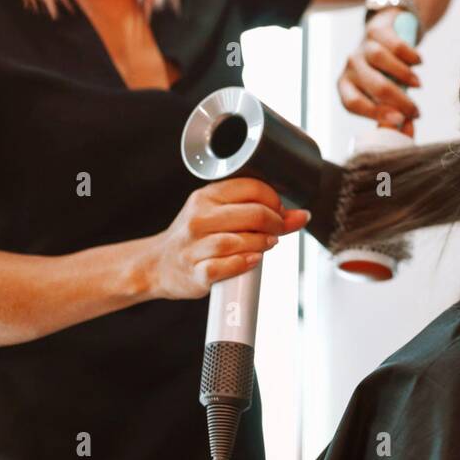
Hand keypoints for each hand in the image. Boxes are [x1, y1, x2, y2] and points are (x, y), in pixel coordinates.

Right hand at [149, 178, 309, 299]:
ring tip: (268, 244)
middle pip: (250, 214)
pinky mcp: (194, 272)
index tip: (281, 211)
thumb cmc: (198, 237)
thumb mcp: (223, 215)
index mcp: (206, 196)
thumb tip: (301, 216)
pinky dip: (242, 264)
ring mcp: (194, 246)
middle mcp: (198, 218)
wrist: (158, 264)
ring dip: (261, 243)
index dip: (274, 200)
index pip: (251, 188)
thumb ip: (261, 213)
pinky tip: (252, 261)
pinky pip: (221, 266)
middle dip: (275, 222)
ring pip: (237, 241)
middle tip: (280, 230)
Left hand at [336, 8, 421, 135]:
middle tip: (415, 111)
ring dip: (404, 75)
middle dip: (399, 101)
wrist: (386, 37)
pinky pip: (395, 43)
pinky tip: (418, 63)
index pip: (353, 103)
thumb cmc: (385, 75)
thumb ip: (394, 114)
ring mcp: (362, 47)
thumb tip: (406, 132)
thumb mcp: (384, 96)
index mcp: (346, 87)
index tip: (399, 120)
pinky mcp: (377, 30)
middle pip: (374, 84)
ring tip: (418, 85)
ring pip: (381, 59)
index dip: (376, 113)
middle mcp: (350, 66)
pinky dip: (410, 55)